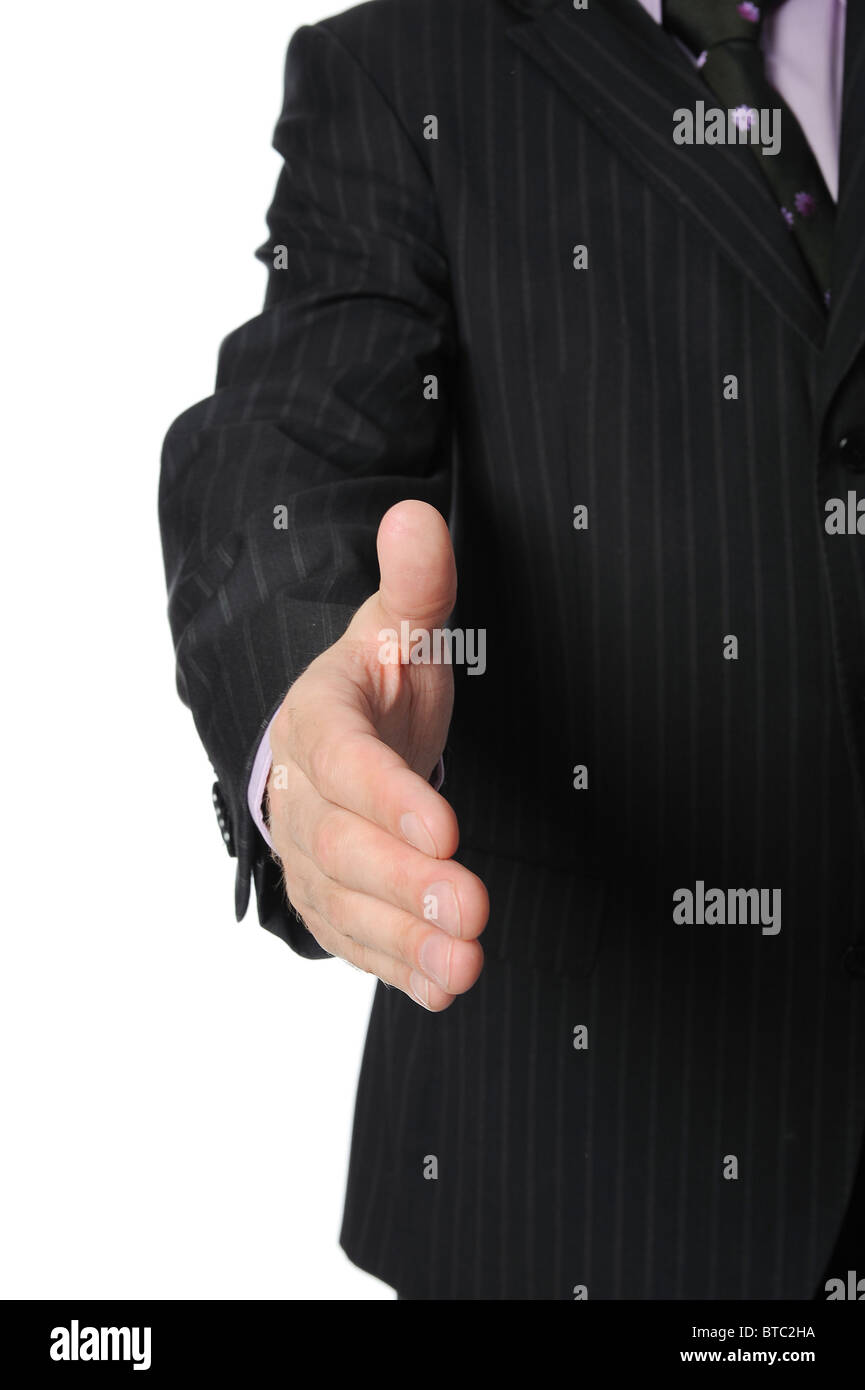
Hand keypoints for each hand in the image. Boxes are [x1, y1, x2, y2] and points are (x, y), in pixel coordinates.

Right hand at [267, 500, 487, 1009]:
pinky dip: (396, 969)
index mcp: (316, 721)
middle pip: (341, 846)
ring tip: (466, 964)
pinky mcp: (330, 902)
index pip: (341, 762)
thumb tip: (416, 516)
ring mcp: (311, 856)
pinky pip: (354, 942)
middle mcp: (301, 796)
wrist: (333, 743)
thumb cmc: (375, 685)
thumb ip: (416, 587)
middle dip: (405, 881)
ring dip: (404, 940)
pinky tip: (445, 987)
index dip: (386, 797)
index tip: (445, 827)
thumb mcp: (398, 629)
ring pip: (346, 906)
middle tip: (470, 908)